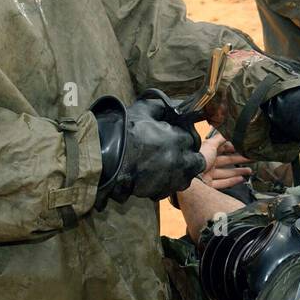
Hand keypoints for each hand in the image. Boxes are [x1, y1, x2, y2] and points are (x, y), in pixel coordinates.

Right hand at [91, 97, 205, 208]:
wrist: (103, 156)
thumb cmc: (124, 130)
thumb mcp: (145, 110)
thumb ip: (164, 107)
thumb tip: (176, 107)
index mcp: (178, 140)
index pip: (193, 138)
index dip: (185, 136)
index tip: (176, 135)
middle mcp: (180, 161)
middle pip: (197, 161)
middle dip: (190, 156)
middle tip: (177, 152)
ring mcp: (170, 179)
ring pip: (186, 178)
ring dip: (181, 171)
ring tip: (167, 165)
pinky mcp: (159, 192)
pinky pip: (170, 188)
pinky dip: (166, 183)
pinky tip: (154, 176)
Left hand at [198, 134, 253, 189]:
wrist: (188, 173)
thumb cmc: (198, 157)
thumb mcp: (211, 144)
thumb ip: (220, 138)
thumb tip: (227, 130)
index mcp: (207, 151)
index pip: (222, 148)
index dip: (232, 148)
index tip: (242, 147)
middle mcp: (207, 162)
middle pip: (226, 161)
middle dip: (239, 159)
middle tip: (250, 158)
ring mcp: (207, 174)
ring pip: (226, 173)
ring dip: (238, 171)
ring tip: (249, 170)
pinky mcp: (208, 185)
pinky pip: (222, 183)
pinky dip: (232, 181)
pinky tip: (241, 179)